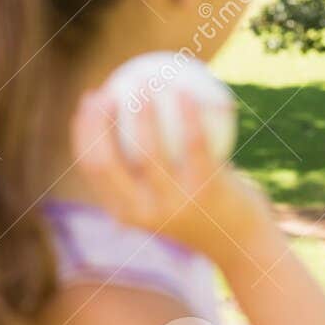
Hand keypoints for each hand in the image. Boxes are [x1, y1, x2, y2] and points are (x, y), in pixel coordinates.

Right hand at [72, 89, 276, 268]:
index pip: (91, 166)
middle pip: (105, 161)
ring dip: (141, 111)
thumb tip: (128, 110)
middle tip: (108, 88)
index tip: (90, 98)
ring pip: (146, 152)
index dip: (83, 129)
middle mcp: (142, 212)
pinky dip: (187, 114)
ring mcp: (173, 204)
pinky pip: (193, 144)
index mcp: (124, 211)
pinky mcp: (205, 192)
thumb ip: (146, 167)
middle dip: (97, 121)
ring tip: (145, 80)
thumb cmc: (202, 210)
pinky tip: (186, 90)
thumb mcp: (167, 195)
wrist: (242, 244)